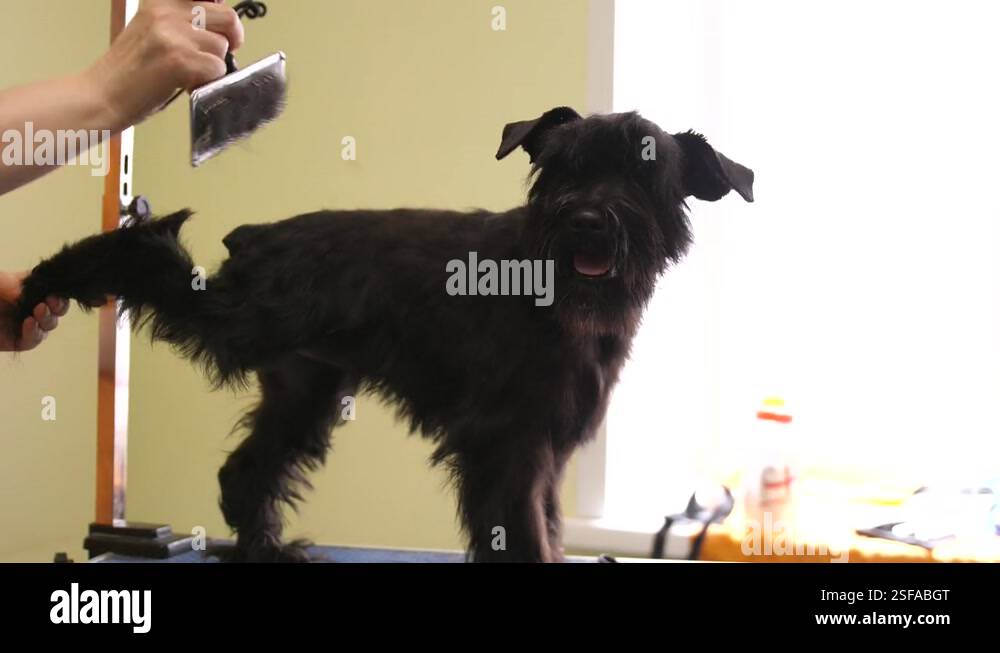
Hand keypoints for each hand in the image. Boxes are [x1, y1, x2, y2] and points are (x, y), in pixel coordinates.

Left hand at [0, 271, 68, 351]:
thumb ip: (15, 287)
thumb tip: (31, 296)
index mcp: (28, 288)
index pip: (54, 289)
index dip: (59, 292)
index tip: (54, 292)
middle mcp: (30, 305)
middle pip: (57, 308)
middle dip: (58, 306)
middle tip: (50, 302)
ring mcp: (26, 324)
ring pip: (49, 325)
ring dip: (48, 318)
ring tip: (38, 311)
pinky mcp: (19, 341)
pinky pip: (33, 340)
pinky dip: (35, 333)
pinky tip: (29, 324)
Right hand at [84, 0, 244, 130]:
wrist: (101, 95)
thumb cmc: (128, 70)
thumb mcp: (152, 30)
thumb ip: (183, 23)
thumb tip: (221, 28)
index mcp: (162, 2)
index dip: (223, 20)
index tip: (220, 33)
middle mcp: (167, 12)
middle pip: (228, 18)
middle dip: (230, 41)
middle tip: (214, 58)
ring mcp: (174, 35)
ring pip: (223, 47)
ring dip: (212, 66)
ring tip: (188, 74)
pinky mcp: (180, 60)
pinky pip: (217, 69)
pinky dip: (207, 82)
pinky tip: (185, 85)